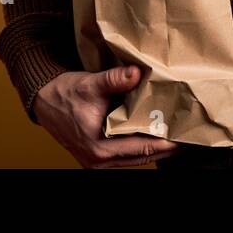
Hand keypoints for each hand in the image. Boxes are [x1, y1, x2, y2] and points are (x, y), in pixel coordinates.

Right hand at [33, 65, 180, 167]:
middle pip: (143, 157)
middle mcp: (99, 160)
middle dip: (166, 146)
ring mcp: (98, 160)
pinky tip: (156, 132)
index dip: (166, 143)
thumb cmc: (65, 94)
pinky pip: (127, 153)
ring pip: (136, 157)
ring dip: (156, 146)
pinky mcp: (99, 154)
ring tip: (178, 134)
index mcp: (99, 148)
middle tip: (189, 134)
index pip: (142, 149)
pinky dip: (142, 144)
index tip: (185, 136)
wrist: (43, 100)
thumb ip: (114, 80)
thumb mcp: (90, 84)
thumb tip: (136, 73)